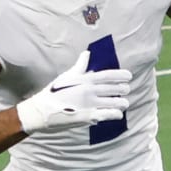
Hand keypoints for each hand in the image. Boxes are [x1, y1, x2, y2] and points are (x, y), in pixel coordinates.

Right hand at [15, 50, 130, 134]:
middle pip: (116, 89)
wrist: (41, 111)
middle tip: (125, 90)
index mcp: (86, 79)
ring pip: (116, 102)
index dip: (121, 75)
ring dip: (122, 102)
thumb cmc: (53, 93)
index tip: (129, 76)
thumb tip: (86, 53)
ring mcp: (91, 104)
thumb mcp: (66, 76)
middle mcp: (90, 90)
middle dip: (124, 89)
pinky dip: (116, 114)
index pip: (109, 75)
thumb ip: (80, 65)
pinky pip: (110, 115)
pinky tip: (117, 114)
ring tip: (123, 103)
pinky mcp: (89, 116)